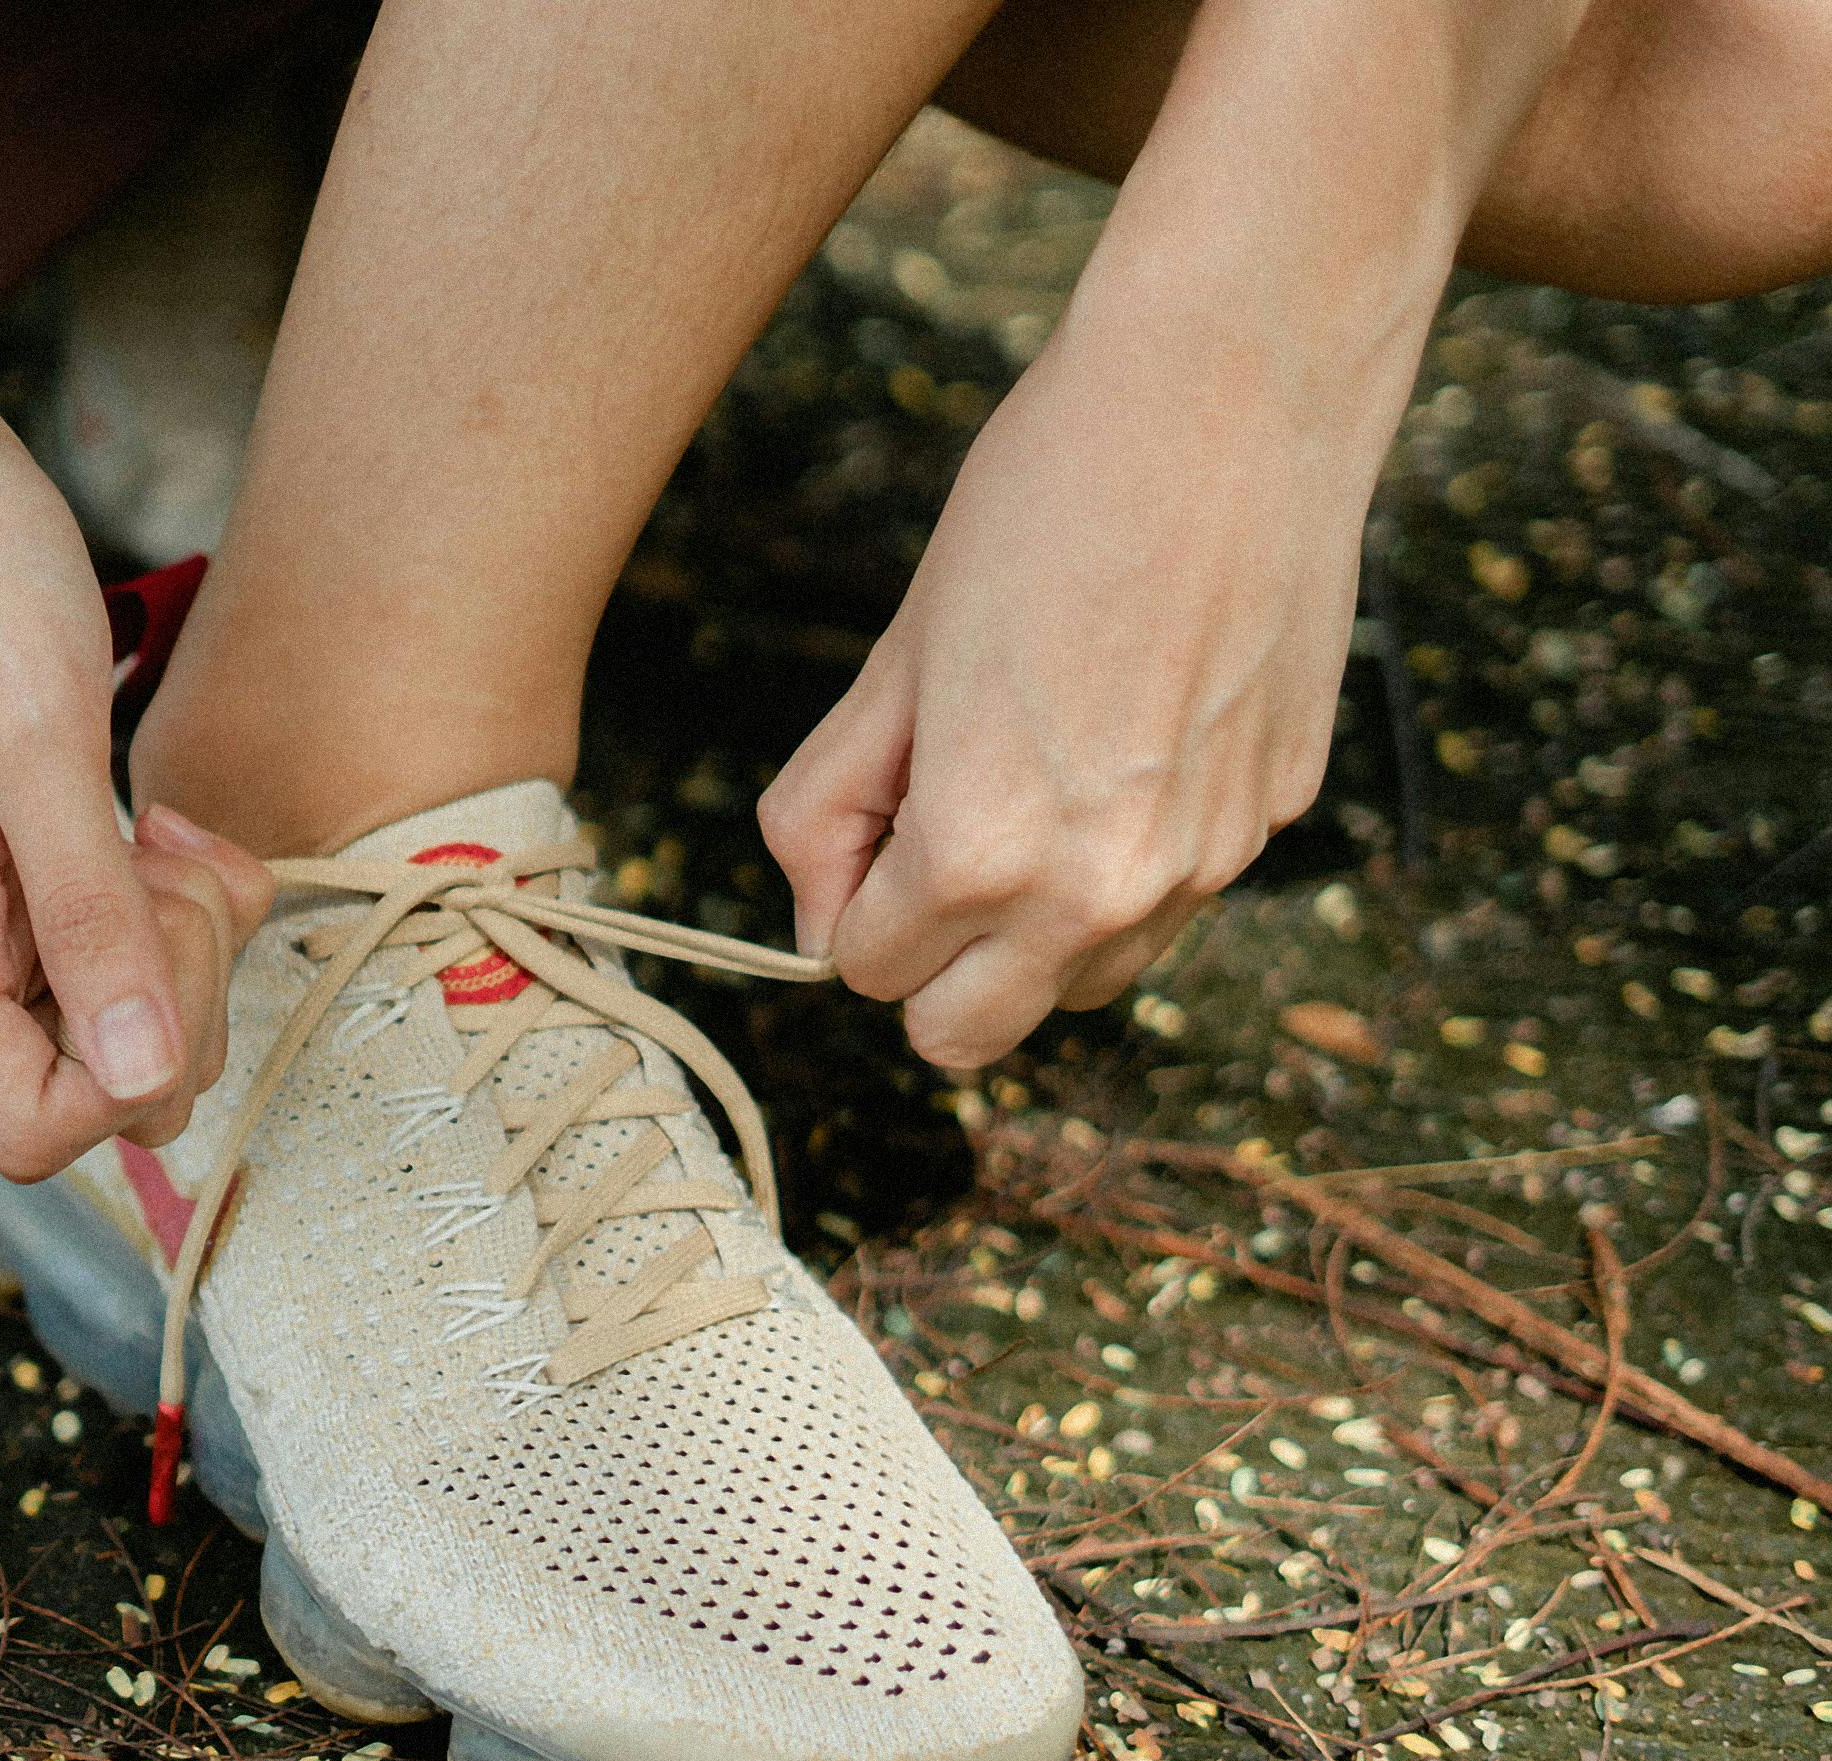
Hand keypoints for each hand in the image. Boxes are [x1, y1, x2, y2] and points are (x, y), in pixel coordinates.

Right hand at [0, 412, 273, 1179]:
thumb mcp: (38, 740)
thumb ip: (89, 916)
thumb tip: (139, 1078)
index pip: (30, 1130)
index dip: (128, 1080)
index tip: (159, 944)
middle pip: (94, 1088)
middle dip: (176, 997)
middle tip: (171, 864)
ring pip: (118, 1024)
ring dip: (181, 945)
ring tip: (164, 830)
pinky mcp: (9, 881)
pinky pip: (112, 951)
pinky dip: (166, 903)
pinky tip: (159, 824)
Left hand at [759, 302, 1384, 1069]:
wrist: (1233, 391)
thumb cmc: (1038, 504)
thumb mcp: (889, 665)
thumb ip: (825, 813)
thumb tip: (818, 927)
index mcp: (981, 853)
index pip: (864, 975)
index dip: (848, 899)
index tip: (874, 808)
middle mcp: (1103, 890)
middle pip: (965, 1034)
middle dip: (926, 960)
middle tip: (930, 836)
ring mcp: (1207, 864)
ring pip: (1078, 985)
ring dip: (1032, 929)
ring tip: (1039, 776)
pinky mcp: (1277, 816)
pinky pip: (1172, 902)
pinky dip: (1129, 861)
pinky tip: (1131, 730)